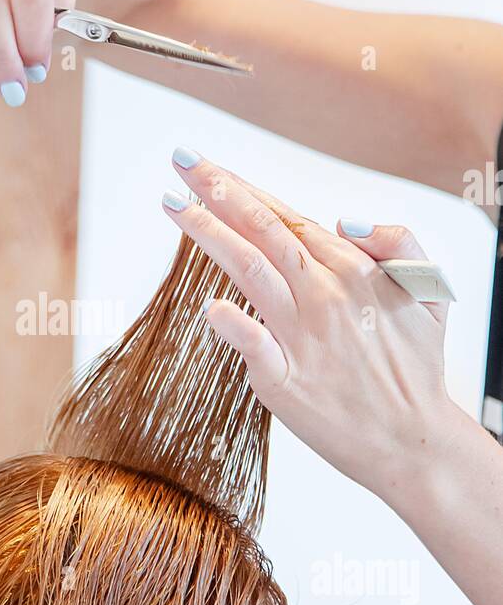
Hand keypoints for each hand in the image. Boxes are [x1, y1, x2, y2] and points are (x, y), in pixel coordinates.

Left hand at [161, 147, 456, 503]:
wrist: (413, 441)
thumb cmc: (416, 368)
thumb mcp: (429, 292)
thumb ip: (397, 243)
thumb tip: (342, 219)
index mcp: (353, 270)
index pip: (286, 217)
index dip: (242, 186)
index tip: (202, 166)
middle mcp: (325, 295)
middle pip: (262, 230)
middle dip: (217, 191)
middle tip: (180, 163)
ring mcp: (303, 337)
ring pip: (251, 269)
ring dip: (210, 233)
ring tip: (175, 206)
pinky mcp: (287, 380)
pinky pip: (254, 344)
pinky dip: (233, 324)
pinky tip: (210, 306)